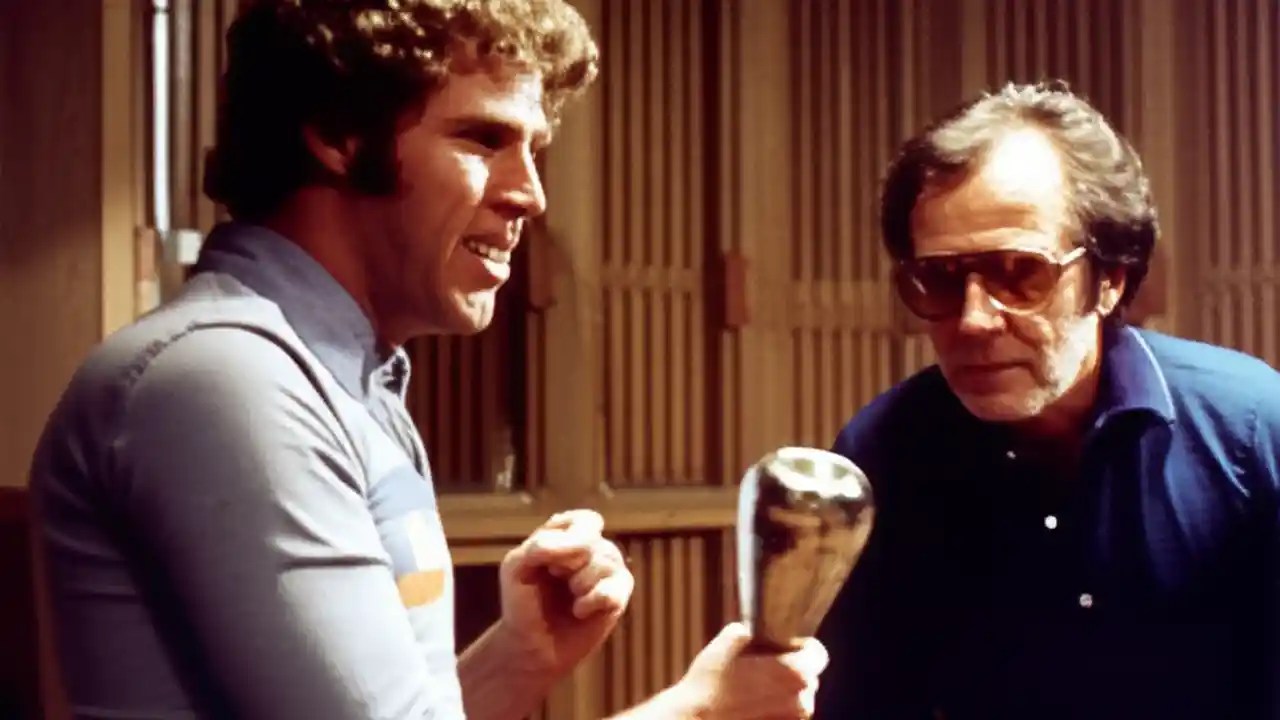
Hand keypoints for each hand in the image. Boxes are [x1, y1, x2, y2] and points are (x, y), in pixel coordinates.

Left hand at [495, 509, 633, 678]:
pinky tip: (580, 611)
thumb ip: (540, 546)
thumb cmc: (523, 601)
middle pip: (590, 543)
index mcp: (570, 532)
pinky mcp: (619, 596)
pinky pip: (611, 592)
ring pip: (601, 566)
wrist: (531, 643)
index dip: (567, 540)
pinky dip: (589, 603)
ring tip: (568, 599)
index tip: (543, 557)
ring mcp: (610, 570)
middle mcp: (595, 547)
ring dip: (576, 586)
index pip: (585, 521)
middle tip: (554, 578)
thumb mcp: (516, 567)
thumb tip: (578, 546)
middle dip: (565, 565)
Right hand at [668, 622, 827, 719]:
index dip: (801, 646)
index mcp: (795, 673)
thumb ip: (746, 633)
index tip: (784, 646)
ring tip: (751, 690)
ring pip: (795, 700)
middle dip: (788, 671)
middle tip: (761, 668)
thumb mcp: (724, 645)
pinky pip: (782, 717)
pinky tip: (748, 707)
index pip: (818, 653)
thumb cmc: (707, 687)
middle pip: (806, 677)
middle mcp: (802, 701)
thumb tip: (749, 631)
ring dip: (780, 693)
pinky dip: (772, 711)